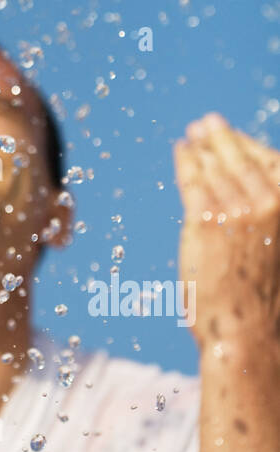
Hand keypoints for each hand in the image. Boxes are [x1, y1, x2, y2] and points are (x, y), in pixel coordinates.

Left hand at [173, 113, 279, 349]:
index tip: (230, 133)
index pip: (268, 160)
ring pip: (213, 167)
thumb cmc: (260, 291)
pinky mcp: (205, 220)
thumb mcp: (274, 242)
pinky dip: (185, 161)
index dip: (246, 144)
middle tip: (206, 123)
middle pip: (239, 158)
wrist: (246, 329)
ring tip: (193, 136)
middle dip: (221, 137)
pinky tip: (182, 151)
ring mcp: (237, 210)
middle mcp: (269, 203)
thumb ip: (265, 212)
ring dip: (201, 148)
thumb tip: (244, 183)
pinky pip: (192, 180)